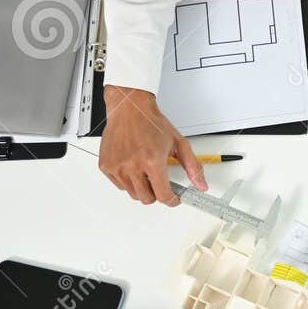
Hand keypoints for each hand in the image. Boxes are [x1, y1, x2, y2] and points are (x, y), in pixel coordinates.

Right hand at [98, 86, 206, 204]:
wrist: (130, 108)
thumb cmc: (151, 123)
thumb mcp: (179, 143)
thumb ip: (193, 166)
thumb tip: (201, 184)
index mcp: (152, 161)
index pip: (163, 195)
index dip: (171, 200)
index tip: (174, 198)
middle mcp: (133, 166)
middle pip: (147, 199)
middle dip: (157, 194)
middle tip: (160, 181)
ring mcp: (117, 167)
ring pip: (133, 194)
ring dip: (142, 188)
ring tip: (145, 170)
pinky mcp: (106, 166)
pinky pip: (119, 186)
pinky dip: (128, 181)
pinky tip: (133, 167)